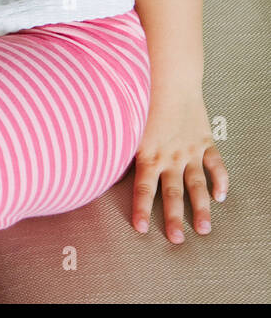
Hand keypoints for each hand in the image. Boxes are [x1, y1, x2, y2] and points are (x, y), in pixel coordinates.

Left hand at [131, 90, 228, 241]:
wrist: (167, 78)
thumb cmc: (139, 99)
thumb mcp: (123, 125)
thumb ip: (116, 146)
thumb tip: (96, 161)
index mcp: (147, 154)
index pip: (142, 189)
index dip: (141, 210)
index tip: (141, 229)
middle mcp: (170, 157)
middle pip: (172, 194)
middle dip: (173, 219)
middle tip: (177, 240)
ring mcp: (189, 150)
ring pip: (197, 185)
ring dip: (201, 208)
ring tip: (203, 229)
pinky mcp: (204, 141)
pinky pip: (215, 165)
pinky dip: (220, 180)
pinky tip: (221, 196)